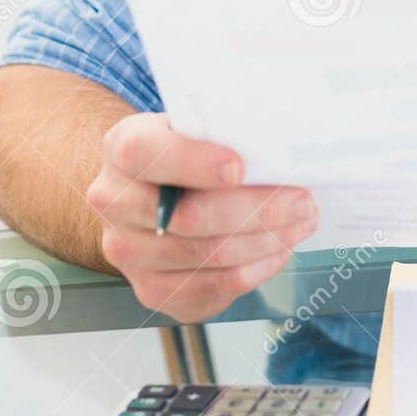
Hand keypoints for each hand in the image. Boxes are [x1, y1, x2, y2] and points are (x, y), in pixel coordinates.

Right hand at [86, 113, 318, 321]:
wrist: (152, 189)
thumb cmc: (185, 152)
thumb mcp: (195, 126)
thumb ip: (223, 131)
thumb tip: (279, 146)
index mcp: (122, 147)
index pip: (145, 154)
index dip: (194, 162)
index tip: (240, 167)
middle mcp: (114, 203)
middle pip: (187, 216)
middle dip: (256, 210)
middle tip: (302, 200)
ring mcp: (128, 252)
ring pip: (206, 255)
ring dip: (266, 241)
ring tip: (300, 222)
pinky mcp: (152, 290)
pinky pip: (211, 289)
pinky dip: (254, 270)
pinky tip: (277, 250)